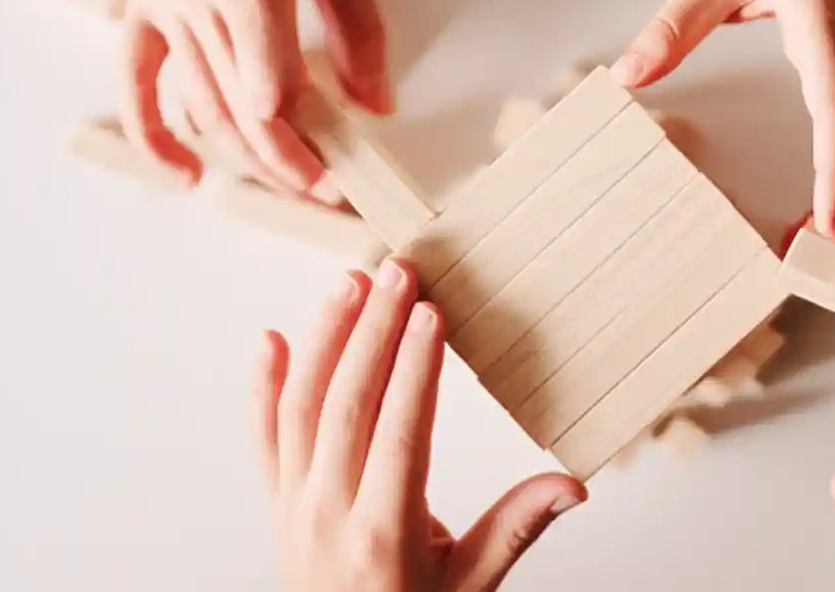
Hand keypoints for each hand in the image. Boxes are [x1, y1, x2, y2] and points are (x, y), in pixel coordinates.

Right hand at [125, 0, 389, 190]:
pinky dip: (153, 137)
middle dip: (287, 166)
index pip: (272, 92)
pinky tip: (184, 174)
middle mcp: (199, 5)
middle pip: (241, 114)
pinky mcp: (144, 8)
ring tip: (288, 182)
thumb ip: (360, 29)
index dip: (305, 147)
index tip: (338, 177)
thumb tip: (376, 100)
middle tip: (327, 191)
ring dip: (245, 159)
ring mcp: (166, 10)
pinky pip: (136, 84)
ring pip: (202, 108)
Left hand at [255, 261, 586, 590]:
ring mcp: (294, 504)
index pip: (400, 432)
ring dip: (325, 339)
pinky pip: (263, 437)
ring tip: (350, 285)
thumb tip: (572, 486)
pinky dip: (262, 385)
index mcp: (383, 532)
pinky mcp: (276, 502)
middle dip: (374, 331)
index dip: (416, 368)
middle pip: (348, 404)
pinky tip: (271, 337)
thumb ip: (516, 529)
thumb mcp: (471, 585)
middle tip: (398, 274)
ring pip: (301, 408)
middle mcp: (329, 511)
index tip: (430, 313)